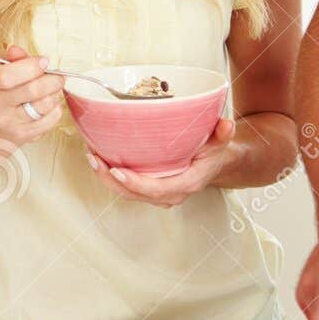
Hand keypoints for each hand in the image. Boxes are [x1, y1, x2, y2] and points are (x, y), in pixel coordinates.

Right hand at [0, 45, 65, 145]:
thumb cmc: (3, 89)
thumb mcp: (2, 68)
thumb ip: (13, 58)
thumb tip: (16, 50)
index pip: (6, 76)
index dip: (31, 67)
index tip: (45, 61)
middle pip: (31, 91)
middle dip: (52, 81)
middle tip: (59, 77)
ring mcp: (7, 121)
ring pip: (43, 106)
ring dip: (54, 95)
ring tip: (53, 91)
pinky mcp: (22, 135)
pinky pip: (49, 120)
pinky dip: (55, 110)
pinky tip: (50, 105)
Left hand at [86, 117, 235, 207]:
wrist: (217, 163)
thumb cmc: (215, 151)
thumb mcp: (221, 141)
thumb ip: (223, 134)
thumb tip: (227, 125)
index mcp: (186, 184)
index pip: (157, 190)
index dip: (136, 184)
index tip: (118, 171)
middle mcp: (170, 193)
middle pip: (135, 194)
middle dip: (111, 180)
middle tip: (94, 159)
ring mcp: (159, 193)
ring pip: (127, 193)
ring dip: (106, 178)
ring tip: (92, 157)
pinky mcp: (150, 188)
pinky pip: (128, 187)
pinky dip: (111, 175)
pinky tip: (99, 158)